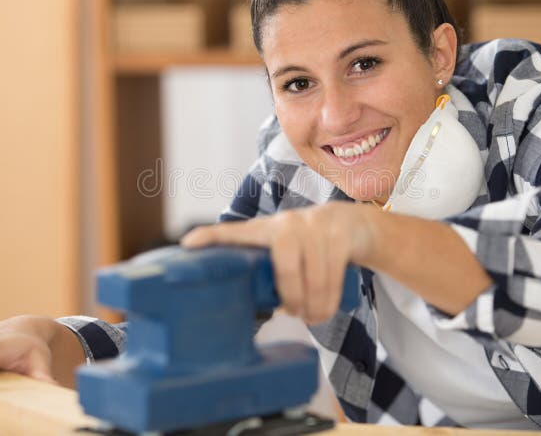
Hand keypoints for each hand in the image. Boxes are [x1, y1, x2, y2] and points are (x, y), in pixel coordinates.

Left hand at [181, 202, 376, 324]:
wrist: (352, 224)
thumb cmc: (308, 247)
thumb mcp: (285, 251)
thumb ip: (266, 271)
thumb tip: (245, 310)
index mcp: (266, 230)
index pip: (234, 232)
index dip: (211, 237)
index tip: (188, 244)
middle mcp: (287, 223)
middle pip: (285, 266)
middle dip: (291, 297)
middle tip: (293, 313)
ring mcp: (315, 226)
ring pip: (313, 276)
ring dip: (313, 305)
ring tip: (311, 317)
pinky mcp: (339, 235)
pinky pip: (333, 276)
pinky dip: (328, 301)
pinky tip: (324, 310)